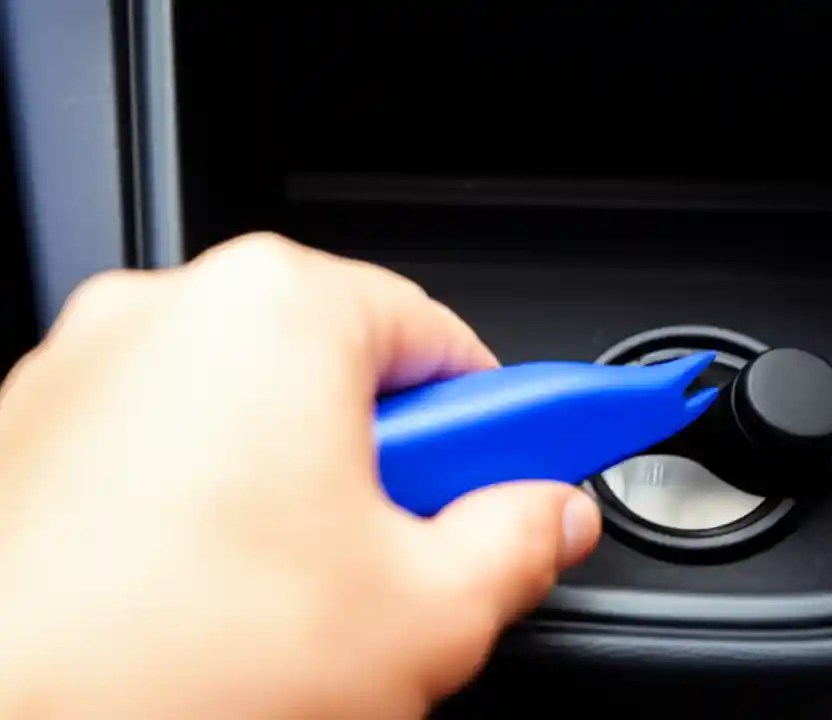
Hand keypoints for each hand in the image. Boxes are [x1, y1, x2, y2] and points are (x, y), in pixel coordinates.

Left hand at [0, 234, 601, 718]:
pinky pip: (159, 442)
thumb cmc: (165, 675)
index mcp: (276, 313)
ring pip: (247, 409)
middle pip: (342, 371)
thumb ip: (517, 541)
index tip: (524, 461)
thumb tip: (547, 518)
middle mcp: (165, 313)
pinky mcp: (22, 438)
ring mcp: (78, 372)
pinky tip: (213, 594)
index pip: (444, 342)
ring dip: (296, 483)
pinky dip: (205, 499)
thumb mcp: (424, 614)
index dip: (503, 418)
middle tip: (406, 554)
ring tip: (297, 592)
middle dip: (391, 464)